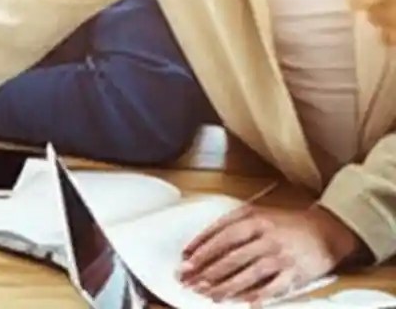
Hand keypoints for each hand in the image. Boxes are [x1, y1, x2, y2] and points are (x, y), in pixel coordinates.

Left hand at [178, 205, 359, 302]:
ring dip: (226, 287)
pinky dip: (259, 297)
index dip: (201, 248)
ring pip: (248, 274)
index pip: (221, 234)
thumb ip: (231, 223)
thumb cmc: (287, 223)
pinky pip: (274, 288)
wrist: (328, 230)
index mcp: (254, 219)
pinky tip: (245, 304)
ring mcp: (281, 255)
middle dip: (207, 271)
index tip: (185, 260)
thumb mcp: (258, 213)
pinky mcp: (296, 273)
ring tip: (210, 295)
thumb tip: (203, 243)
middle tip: (190, 282)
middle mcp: (267, 236)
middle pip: (231, 256)